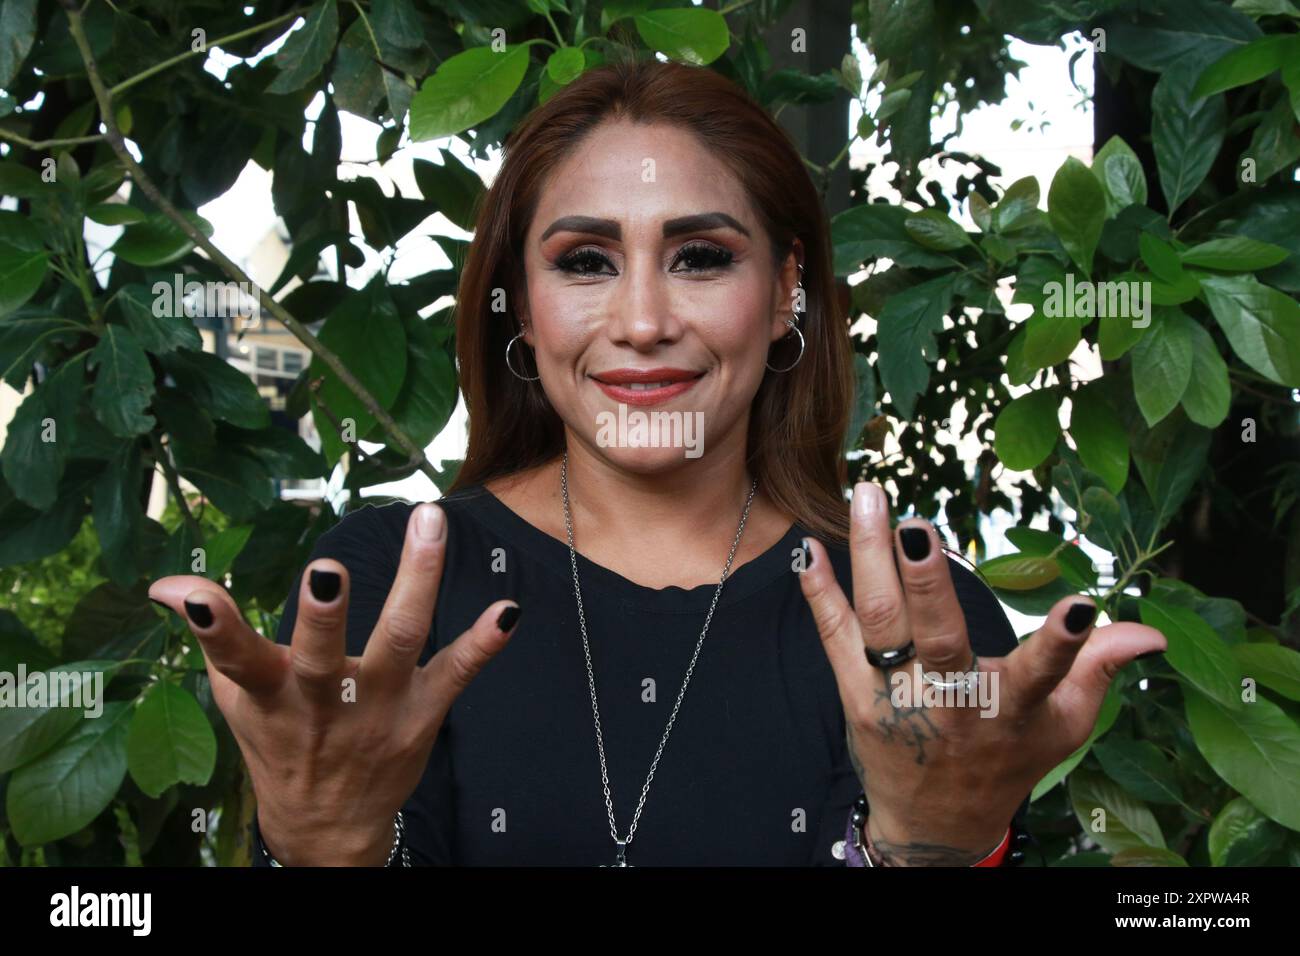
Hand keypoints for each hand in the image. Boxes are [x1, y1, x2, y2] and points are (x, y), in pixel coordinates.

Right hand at [149, 503, 520, 865]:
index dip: (214, 626)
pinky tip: (508, 611)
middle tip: (326, 571)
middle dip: (322, 616)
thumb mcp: (236, 696)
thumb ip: (211, 635)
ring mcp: (378, 707)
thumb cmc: (281, 741)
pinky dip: (483, 643)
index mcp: (269, 693)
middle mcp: (323, 701)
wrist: (328, 824)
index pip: (233, 656)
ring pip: (399, 641)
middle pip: (321, 656)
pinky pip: (457, 674)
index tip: (194, 593)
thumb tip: (165, 584)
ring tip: (430, 526)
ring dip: (416, 583)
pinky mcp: (422, 713)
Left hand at [798, 482, 1165, 865]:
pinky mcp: (857, 699)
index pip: (1043, 671)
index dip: (1063, 641)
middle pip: (939, 637)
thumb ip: (1099, 671)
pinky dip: (819, 592)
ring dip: (869, 558)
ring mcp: (900, 699)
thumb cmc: (1008, 759)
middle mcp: (953, 703)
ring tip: (867, 498)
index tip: (1079, 604)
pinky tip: (807, 549)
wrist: (937, 824)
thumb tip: (1150, 631)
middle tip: (918, 526)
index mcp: (1014, 708)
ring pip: (880, 624)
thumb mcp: (1064, 726)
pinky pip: (834, 638)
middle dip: (929, 581)